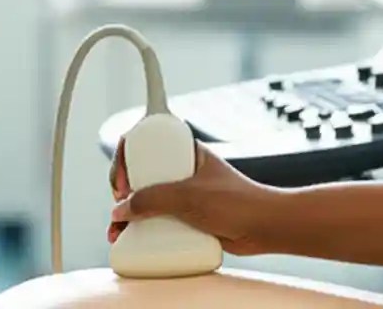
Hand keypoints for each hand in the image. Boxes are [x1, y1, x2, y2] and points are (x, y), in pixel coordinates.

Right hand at [108, 139, 282, 255]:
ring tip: (117, 230)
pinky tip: (129, 239)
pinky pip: (157, 220)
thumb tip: (122, 209)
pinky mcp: (186, 217)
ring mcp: (184, 195)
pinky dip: (140, 229)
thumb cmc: (239, 203)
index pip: (147, 143)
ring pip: (145, 200)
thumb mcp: (190, 196)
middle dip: (122, 190)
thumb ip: (154, 200)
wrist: (265, 228)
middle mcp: (182, 171)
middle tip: (118, 205)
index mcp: (186, 152)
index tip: (121, 179)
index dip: (127, 157)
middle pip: (140, 174)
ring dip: (126, 214)